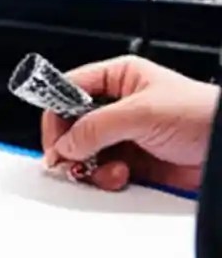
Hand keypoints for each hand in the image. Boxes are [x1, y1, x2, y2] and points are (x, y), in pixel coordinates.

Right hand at [42, 56, 217, 191]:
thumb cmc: (204, 114)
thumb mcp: (142, 113)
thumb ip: (96, 126)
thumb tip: (65, 144)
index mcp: (118, 79)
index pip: (68, 91)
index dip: (56, 113)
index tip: (53, 137)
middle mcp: (118, 106)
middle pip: (73, 126)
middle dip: (71, 146)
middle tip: (67, 160)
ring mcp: (125, 136)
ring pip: (86, 153)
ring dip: (90, 166)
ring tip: (108, 169)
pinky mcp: (135, 162)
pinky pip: (104, 172)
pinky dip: (106, 178)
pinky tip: (121, 176)